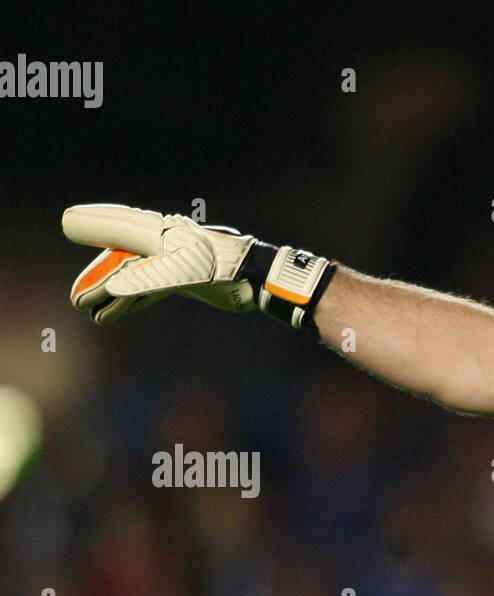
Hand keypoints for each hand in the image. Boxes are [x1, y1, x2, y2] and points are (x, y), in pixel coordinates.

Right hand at [64, 204, 257, 323]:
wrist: (260, 280)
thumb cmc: (226, 271)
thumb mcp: (187, 274)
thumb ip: (150, 277)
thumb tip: (115, 284)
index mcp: (161, 236)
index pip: (119, 229)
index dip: (94, 226)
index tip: (69, 222)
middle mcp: (163, 245)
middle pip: (121, 257)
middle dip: (98, 277)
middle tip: (76, 296)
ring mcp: (173, 263)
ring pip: (134, 278)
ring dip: (113, 295)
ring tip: (90, 312)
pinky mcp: (185, 280)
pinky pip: (150, 290)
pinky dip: (133, 302)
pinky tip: (116, 312)